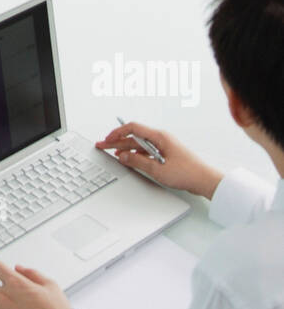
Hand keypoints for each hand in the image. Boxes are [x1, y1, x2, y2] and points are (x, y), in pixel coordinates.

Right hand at [96, 122, 223, 198]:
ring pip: (139, 144)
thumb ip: (138, 161)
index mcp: (160, 137)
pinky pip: (146, 151)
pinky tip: (128, 159)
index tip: (107, 139)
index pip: (133, 128)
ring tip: (111, 152)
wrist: (205, 180)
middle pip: (134, 136)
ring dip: (125, 148)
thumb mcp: (158, 169)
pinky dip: (135, 154)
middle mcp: (161, 138)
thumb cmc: (187, 173)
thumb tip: (123, 156)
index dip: (117, 133)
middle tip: (103, 145)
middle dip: (117, 141)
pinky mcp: (166, 154)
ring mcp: (163, 146)